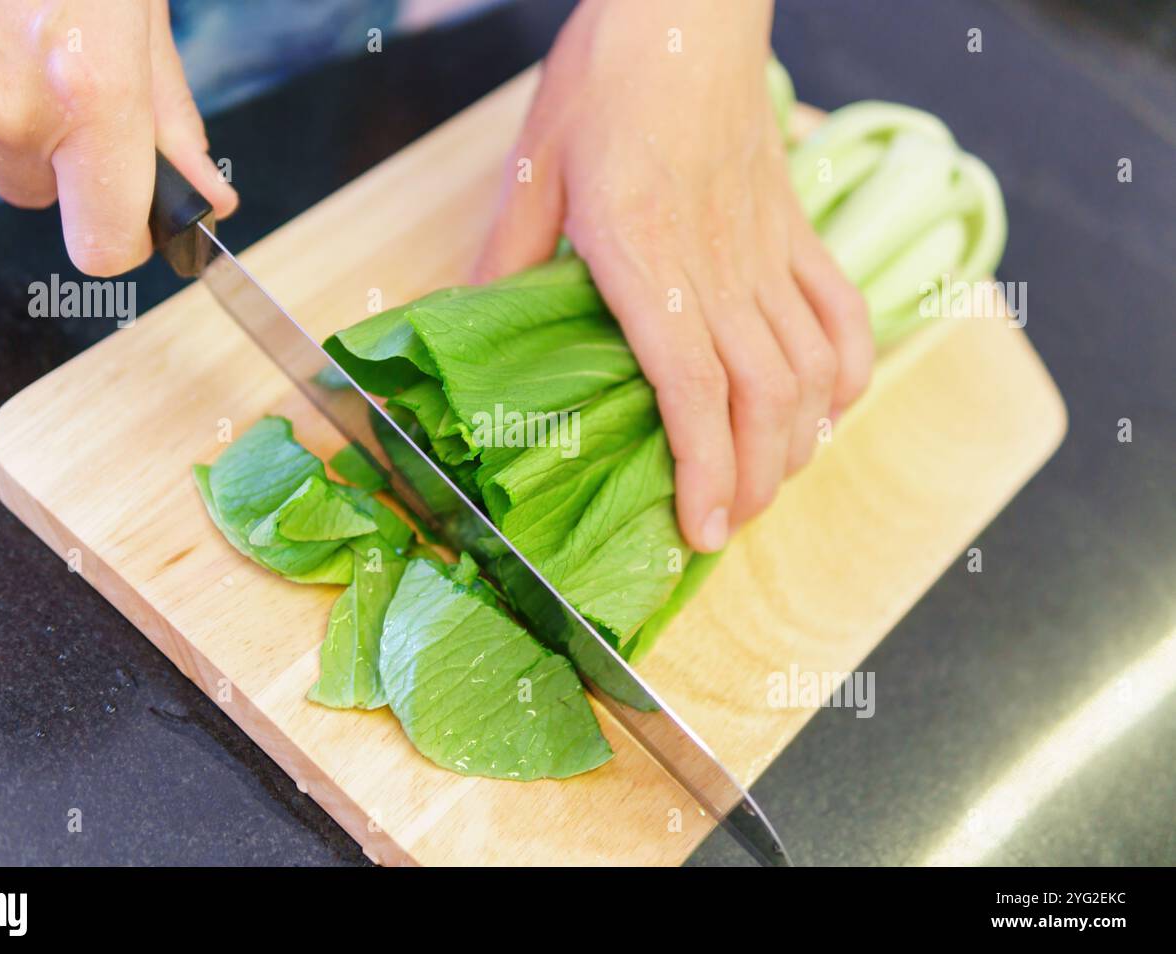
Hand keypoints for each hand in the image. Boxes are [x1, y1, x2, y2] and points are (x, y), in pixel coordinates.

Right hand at [0, 0, 237, 274]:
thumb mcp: (140, 16)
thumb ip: (168, 118)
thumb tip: (205, 201)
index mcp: (95, 95)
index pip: (104, 245)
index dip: (116, 232)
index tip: (118, 210)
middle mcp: (10, 103)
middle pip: (34, 192)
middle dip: (46, 147)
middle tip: (43, 64)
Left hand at [475, 0, 870, 551]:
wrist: (687, 9)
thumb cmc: (608, 79)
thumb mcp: (534, 166)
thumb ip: (509, 253)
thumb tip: (476, 319)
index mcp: (645, 258)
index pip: (691, 387)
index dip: (702, 469)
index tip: (701, 529)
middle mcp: (719, 266)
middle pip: (761, 398)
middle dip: (752, 480)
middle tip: (728, 526)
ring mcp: (769, 248)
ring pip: (810, 368)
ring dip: (798, 441)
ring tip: (770, 485)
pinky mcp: (797, 228)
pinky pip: (842, 309)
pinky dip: (850, 368)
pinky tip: (833, 405)